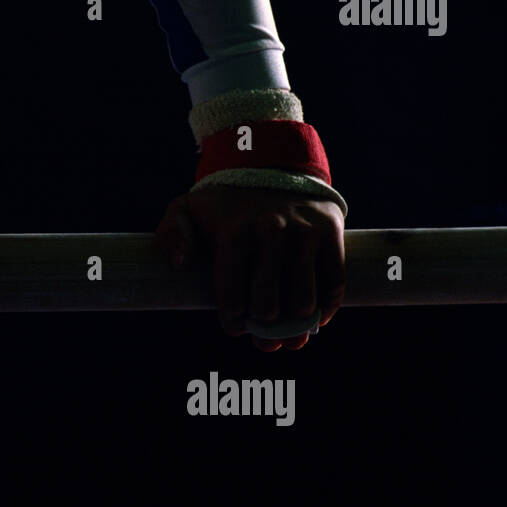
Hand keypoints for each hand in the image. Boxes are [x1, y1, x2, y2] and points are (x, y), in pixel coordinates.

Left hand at [156, 185, 344, 350]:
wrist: (273, 167)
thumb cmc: (226, 203)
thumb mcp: (188, 208)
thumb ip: (171, 232)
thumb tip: (179, 262)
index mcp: (232, 234)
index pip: (231, 297)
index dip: (234, 321)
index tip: (236, 328)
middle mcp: (269, 234)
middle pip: (268, 306)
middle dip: (266, 332)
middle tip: (265, 340)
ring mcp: (302, 234)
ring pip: (303, 302)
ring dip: (296, 328)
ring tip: (289, 336)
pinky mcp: (329, 233)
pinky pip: (334, 283)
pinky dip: (327, 308)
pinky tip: (315, 318)